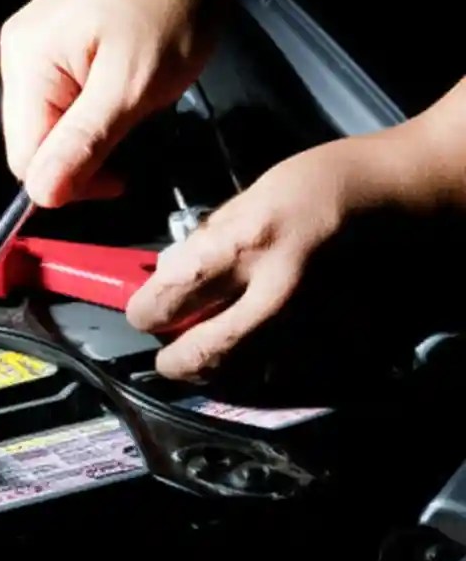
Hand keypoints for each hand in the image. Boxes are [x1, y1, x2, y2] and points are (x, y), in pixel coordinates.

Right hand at [0, 0, 233, 206]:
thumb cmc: (172, 8)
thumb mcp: (132, 86)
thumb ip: (84, 142)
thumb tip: (42, 193)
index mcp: (28, 63)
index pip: (25, 158)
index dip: (70, 181)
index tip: (118, 177)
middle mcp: (18, 56)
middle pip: (34, 144)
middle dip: (84, 153)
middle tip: (132, 129)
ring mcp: (33, 50)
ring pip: (50, 128)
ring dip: (92, 132)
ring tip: (130, 100)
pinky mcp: (52, 49)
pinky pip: (62, 104)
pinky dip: (93, 110)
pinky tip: (120, 88)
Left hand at [124, 134, 402, 380]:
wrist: (416, 195)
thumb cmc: (333, 183)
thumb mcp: (256, 193)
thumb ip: (211, 241)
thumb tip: (170, 275)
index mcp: (247, 243)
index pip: (169, 298)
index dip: (145, 311)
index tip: (144, 313)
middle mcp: (278, 293)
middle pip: (201, 357)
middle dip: (176, 360)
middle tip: (171, 353)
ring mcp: (317, 328)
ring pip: (243, 378)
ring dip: (220, 370)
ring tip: (216, 351)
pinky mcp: (349, 351)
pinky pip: (291, 377)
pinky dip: (269, 371)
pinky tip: (268, 351)